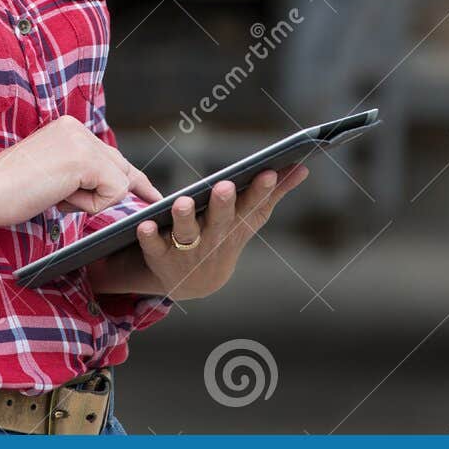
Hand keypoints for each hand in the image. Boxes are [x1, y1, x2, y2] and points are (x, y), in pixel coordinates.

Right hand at [0, 115, 160, 229]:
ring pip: (117, 181)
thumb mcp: (53, 178)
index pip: (109, 155)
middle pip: (121, 166)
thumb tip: (114, 188)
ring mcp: (81, 140)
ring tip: (55, 197)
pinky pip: (112, 192)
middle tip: (156, 199)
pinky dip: (90, 205)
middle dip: (132, 188)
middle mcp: (77, 128)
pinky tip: (60, 198)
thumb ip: (81, 175)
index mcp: (68, 129)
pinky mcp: (83, 159)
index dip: (130, 177)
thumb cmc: (8, 192)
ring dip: (91, 202)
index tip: (150, 191)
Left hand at [85, 164, 309, 300]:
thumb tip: (303, 167)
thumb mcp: (250, 218)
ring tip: (182, 202)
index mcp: (237, 225)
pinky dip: (150, 237)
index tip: (268, 171)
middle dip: (222, 204)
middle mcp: (215, 238)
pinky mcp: (160, 256)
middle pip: (220, 220)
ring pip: (187, 234)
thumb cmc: (225, 237)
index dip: (261, 189)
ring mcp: (188, 250)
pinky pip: (154, 246)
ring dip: (184, 219)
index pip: (252, 205)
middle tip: (224, 186)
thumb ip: (274, 192)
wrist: (194, 282)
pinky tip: (145, 224)